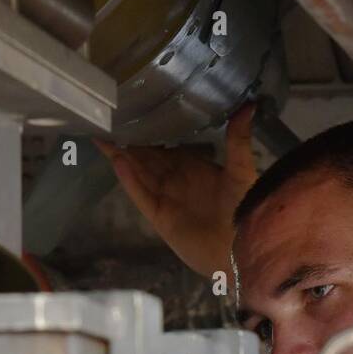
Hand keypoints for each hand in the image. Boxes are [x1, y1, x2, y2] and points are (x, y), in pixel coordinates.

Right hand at [96, 103, 257, 277]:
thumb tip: (248, 104)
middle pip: (146, 157)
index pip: (165, 146)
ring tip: (103, 134)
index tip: (133, 109)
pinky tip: (117, 161)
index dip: (149, 130)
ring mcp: (166, 199)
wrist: (242, 249)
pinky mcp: (160, 217)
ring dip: (122, 155)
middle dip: (128, 140)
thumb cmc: (245, 209)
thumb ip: (238, 139)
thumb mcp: (241, 169)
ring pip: (139, 173)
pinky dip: (130, 180)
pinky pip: (142, 196)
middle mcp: (176, 181)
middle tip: (107, 117)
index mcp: (193, 168)